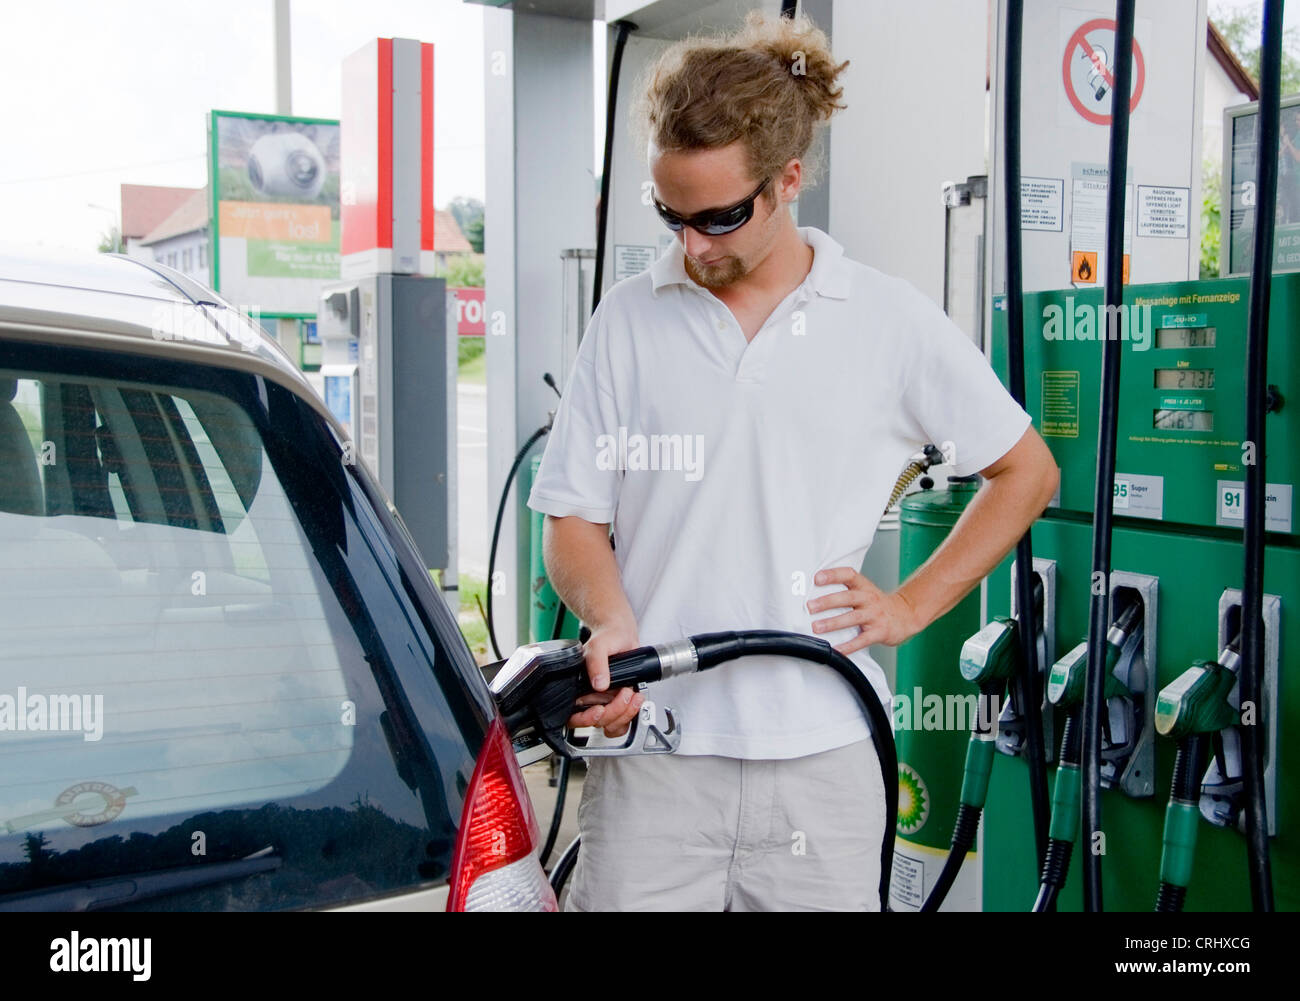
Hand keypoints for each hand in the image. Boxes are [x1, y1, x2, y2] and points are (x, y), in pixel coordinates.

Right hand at [568, 617, 645, 738]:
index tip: (600, 709)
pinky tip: (636, 698)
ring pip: (611, 725)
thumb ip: (596, 663)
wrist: (622, 634)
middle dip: (614, 711)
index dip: (588, 718)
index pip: (575, 717)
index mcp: (578, 688)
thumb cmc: (606, 637)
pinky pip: (623, 721)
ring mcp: (605, 702)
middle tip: (624, 692)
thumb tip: (598, 683)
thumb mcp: (599, 646)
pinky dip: (631, 713)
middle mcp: (590, 698)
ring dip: (625, 713)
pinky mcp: (619, 702)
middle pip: (598, 723)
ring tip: (632, 694)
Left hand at [805, 567, 919, 653]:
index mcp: (864, 586)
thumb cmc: (878, 604)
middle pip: (848, 597)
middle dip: (827, 602)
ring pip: (853, 618)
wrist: (906, 615)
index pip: (849, 575)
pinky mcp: (880, 632)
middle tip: (810, 606)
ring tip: (817, 627)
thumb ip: (845, 590)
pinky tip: (836, 650)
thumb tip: (813, 593)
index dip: (833, 575)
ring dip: (833, 623)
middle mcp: (869, 598)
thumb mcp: (865, 591)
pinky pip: (862, 640)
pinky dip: (849, 646)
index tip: (817, 578)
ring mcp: (875, 615)